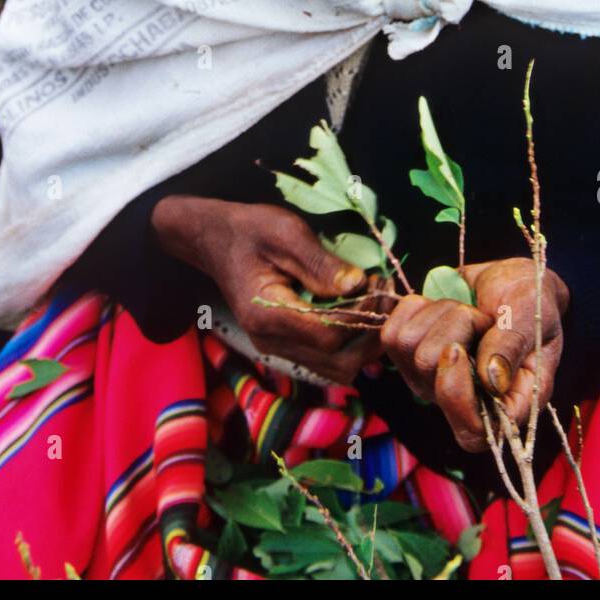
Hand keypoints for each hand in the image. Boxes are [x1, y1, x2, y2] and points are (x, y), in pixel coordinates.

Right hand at [152, 194, 389, 382]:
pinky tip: (359, 311)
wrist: (215, 239)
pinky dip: (350, 344)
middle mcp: (270, 340)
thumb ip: (320, 263)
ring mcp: (276, 347)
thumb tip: (358, 285)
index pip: (329, 335)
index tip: (378, 285)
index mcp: (267, 313)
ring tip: (376, 304)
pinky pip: (326, 360)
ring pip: (335, 369)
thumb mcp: (286, 233)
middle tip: (384, 297)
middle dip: (370, 336)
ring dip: (364, 343)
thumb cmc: (251, 230)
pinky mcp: (285, 345)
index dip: (362, 315)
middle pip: (338, 364)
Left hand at [379, 258, 568, 451]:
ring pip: (408, 344)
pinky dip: (420, 306)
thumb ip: (512, 347)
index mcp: (506, 404)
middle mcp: (464, 400)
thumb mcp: (532, 318)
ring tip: (470, 312)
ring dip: (442, 314)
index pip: (471, 432)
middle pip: (426, 374)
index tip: (457, 351)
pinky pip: (393, 328)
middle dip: (456, 328)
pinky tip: (443, 306)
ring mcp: (432, 378)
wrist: (511, 279)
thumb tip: (492, 382)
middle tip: (484, 318)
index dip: (456, 397)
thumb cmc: (530, 303)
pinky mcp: (409, 353)